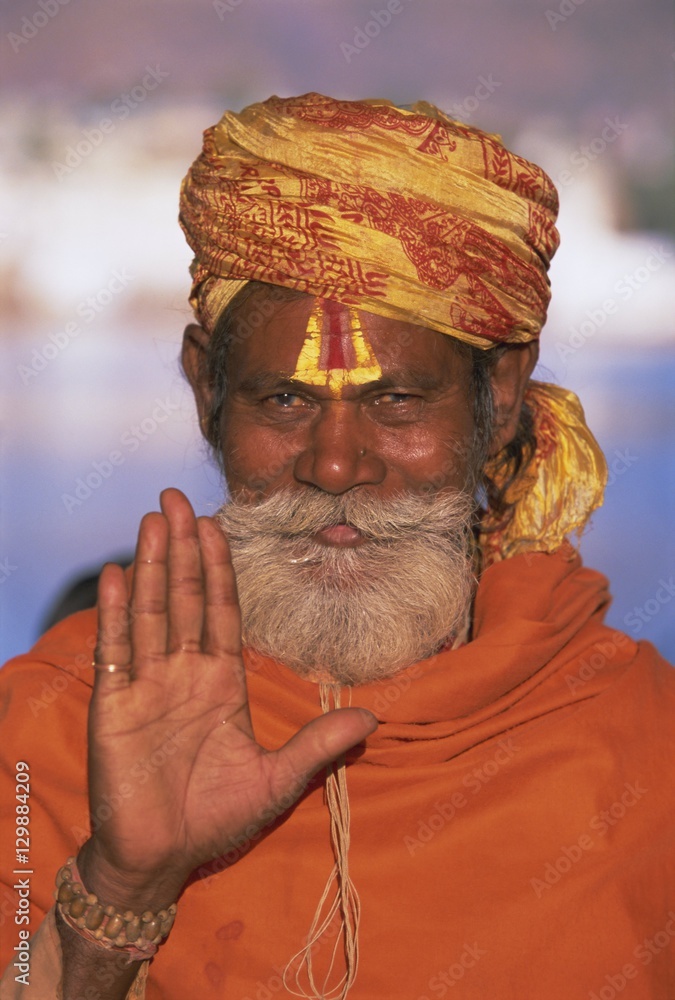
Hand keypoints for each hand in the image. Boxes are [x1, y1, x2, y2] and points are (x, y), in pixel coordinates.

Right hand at [81, 488, 376, 909]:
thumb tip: (376, 720)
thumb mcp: (277, 780)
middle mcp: (184, 673)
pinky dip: (116, 612)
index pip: (222, 610)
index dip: (220, 566)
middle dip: (184, 548)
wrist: (161, 859)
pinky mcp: (114, 705)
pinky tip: (117, 574)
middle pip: (185, 597)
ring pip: (152, 612)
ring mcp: (147, 685)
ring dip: (153, 565)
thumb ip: (319, 745)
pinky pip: (116, 650)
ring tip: (154, 520)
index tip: (218, 523)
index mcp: (221, 682)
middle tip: (178, 497)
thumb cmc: (215, 819)